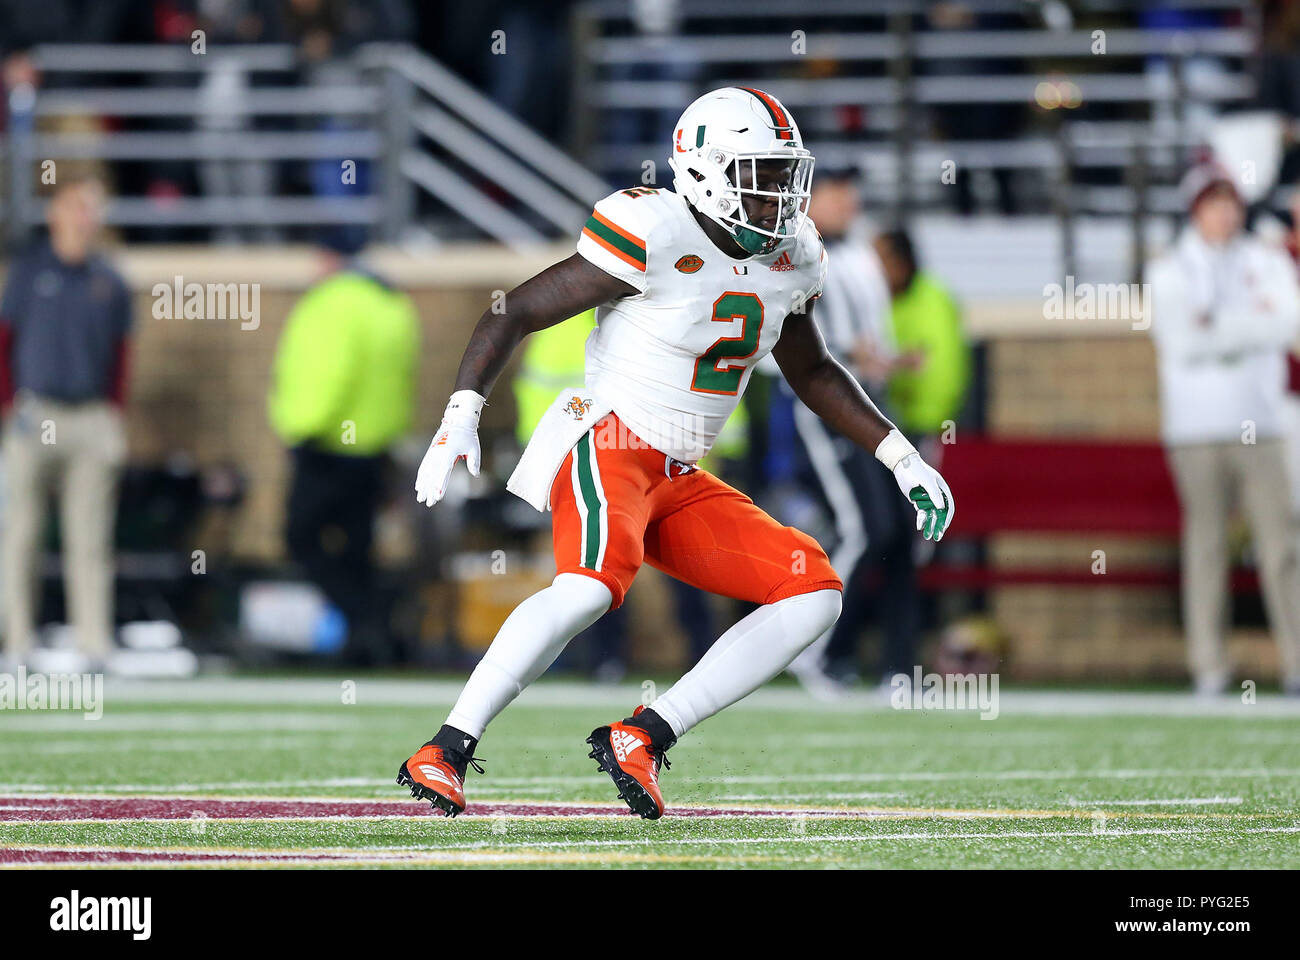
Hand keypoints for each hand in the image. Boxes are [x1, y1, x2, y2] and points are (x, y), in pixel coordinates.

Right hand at [415, 391, 484, 506]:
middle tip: (428, 503)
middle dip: (430, 491)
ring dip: (422, 486)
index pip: (443, 473)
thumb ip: (474, 462)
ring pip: (425, 472)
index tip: (437, 496)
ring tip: (420, 498)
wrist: (458, 420)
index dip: (440, 485)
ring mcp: (433, 453)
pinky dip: (421, 476)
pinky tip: (418, 485)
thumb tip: (475, 475)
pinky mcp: (431, 452)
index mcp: (449, 453)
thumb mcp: (474, 448)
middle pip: (432, 476)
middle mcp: (438, 454)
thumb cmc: (468, 435)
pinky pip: (423, 466)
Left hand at [892, 452, 953, 540]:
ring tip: (928, 536)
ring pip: (931, 515)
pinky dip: (921, 520)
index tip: (943, 528)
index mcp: (942, 490)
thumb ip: (934, 494)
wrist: (902, 465)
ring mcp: (927, 498)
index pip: (948, 507)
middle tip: (937, 537)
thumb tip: (941, 508)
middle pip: (940, 513)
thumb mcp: (927, 481)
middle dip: (939, 525)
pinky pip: (922, 512)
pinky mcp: (918, 500)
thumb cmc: (917, 471)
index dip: (947, 518)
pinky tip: (919, 526)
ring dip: (930, 525)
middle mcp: (936, 495)